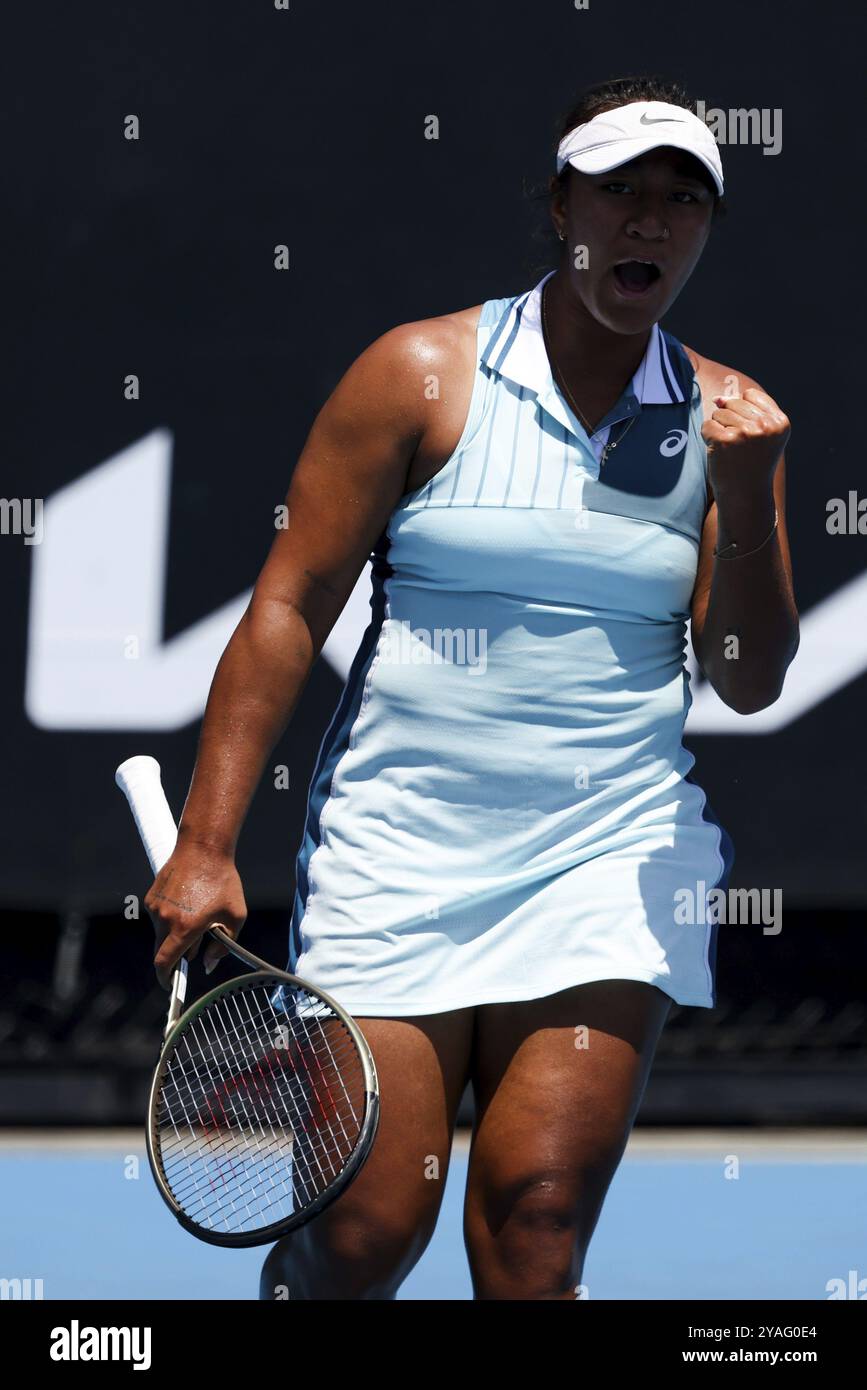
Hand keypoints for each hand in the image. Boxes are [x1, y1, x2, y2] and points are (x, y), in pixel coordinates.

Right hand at [143, 844, 247, 988]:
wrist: (203, 848)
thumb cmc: (223, 882)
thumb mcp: (235, 916)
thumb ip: (223, 945)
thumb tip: (208, 964)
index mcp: (184, 927)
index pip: (164, 962)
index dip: (166, 978)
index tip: (171, 986)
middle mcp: (165, 919)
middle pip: (161, 951)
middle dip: (174, 957)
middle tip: (192, 951)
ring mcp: (155, 908)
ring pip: (160, 934)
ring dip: (173, 936)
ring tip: (195, 919)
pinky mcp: (151, 897)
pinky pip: (158, 918)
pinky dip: (169, 920)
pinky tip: (186, 906)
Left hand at [702, 386, 789, 502]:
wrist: (745, 496)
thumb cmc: (751, 464)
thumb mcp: (761, 435)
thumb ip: (745, 411)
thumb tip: (717, 398)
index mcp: (780, 422)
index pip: (751, 395)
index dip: (743, 411)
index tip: (749, 435)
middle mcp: (765, 426)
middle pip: (734, 402)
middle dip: (730, 420)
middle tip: (739, 447)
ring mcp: (745, 433)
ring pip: (719, 412)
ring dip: (719, 429)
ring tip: (731, 450)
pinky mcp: (725, 440)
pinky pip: (707, 425)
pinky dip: (708, 437)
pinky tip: (719, 453)